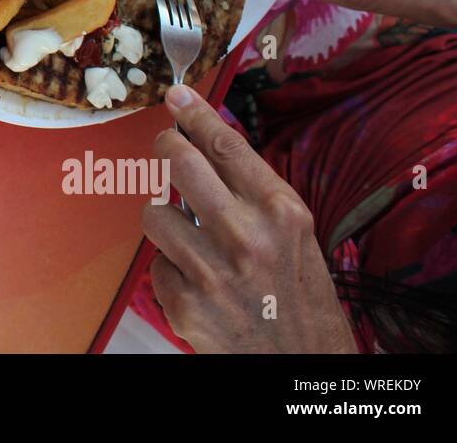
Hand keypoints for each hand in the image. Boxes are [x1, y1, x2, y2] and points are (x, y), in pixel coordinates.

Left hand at [142, 85, 356, 352]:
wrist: (302, 361)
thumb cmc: (297, 296)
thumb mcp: (293, 234)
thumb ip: (252, 191)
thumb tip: (206, 143)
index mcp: (278, 212)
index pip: (224, 144)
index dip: (194, 113)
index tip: (176, 96)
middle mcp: (246, 235)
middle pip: (179, 162)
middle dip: (165, 146)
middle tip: (165, 145)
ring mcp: (212, 270)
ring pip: (154, 212)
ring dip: (165, 221)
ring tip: (190, 238)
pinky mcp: (186, 302)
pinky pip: (155, 263)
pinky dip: (170, 269)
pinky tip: (197, 282)